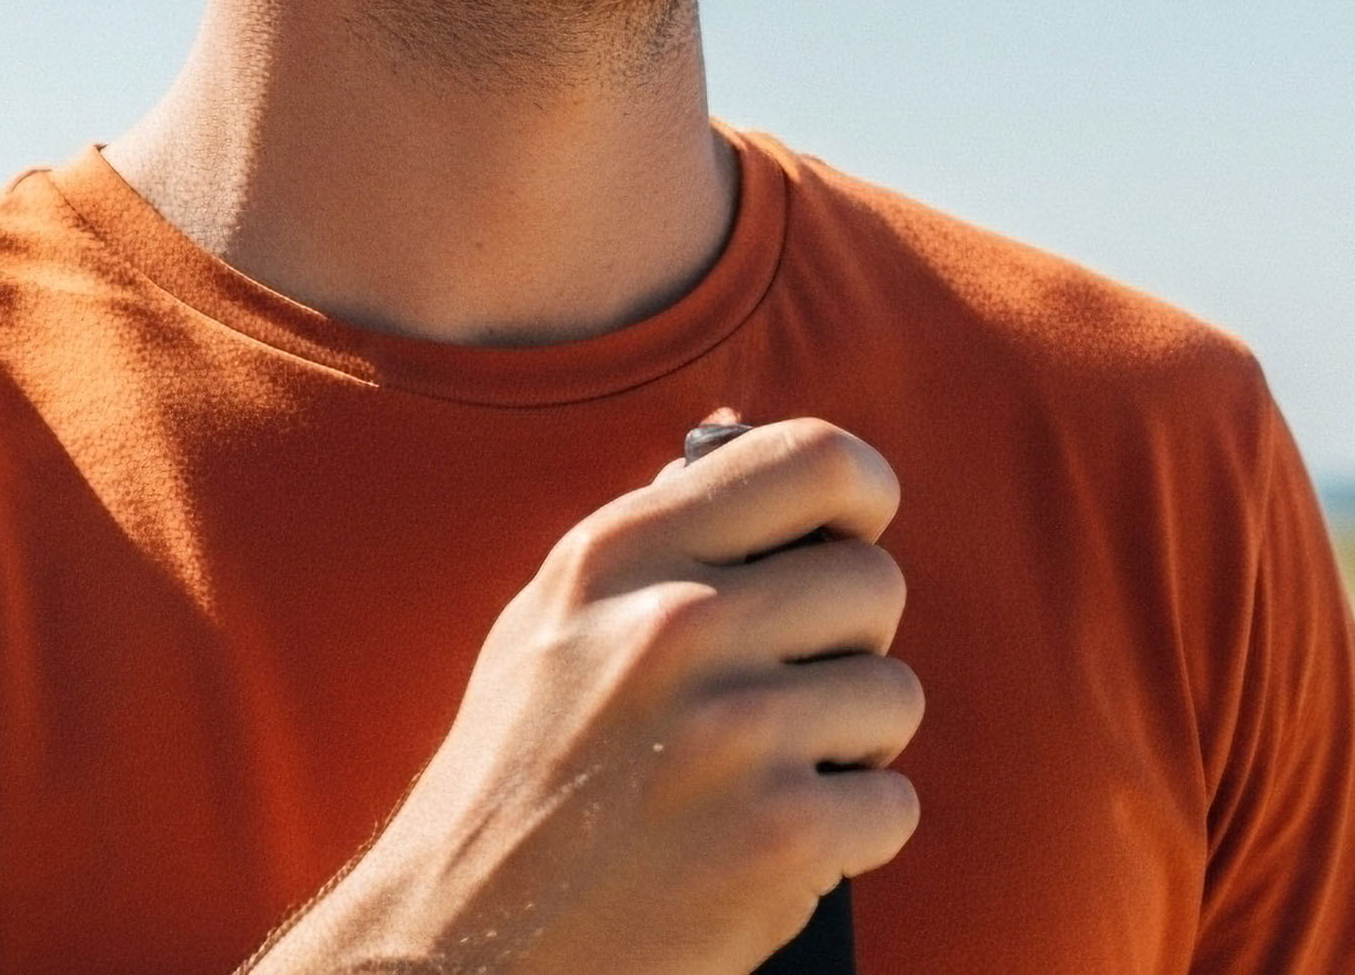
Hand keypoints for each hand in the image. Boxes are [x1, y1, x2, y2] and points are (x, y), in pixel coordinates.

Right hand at [242, 417, 920, 973]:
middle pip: (873, 583)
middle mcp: (675, 625)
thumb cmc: (513, 783)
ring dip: (850, 747)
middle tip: (785, 698)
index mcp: (620, 555)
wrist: (461, 948)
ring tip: (763, 780)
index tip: (858, 534)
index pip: (815, 460)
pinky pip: (891, 804)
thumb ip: (653, 532)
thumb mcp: (550, 625)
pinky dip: (849, 839)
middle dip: (849, 645)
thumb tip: (741, 431)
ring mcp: (731, 731)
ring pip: (893, 695)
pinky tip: (769, 851)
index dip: (864, 493)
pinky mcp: (776, 837)